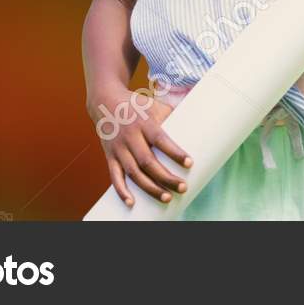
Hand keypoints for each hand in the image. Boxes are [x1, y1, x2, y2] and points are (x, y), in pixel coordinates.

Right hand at [88, 84, 191, 207]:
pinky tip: (132, 202)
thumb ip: (172, 115)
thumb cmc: (137, 105)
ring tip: (166, 198)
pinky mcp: (110, 156)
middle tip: (183, 187)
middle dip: (165, 177)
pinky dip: (121, 191)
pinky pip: (114, 176)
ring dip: (150, 188)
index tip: (189, 163)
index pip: (161, 140)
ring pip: (133, 173)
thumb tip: (198, 121)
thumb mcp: (155, 105)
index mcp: (144, 123)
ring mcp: (118, 148)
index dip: (175, 153)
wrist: (105, 101)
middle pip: (147, 161)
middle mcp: (130, 137)